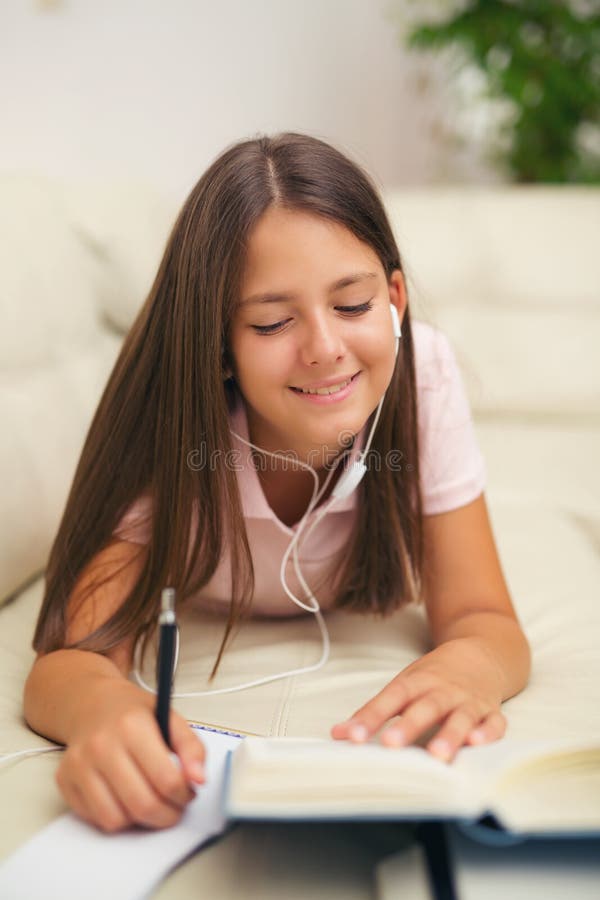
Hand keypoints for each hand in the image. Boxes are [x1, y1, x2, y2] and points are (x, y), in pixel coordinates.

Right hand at [56, 687, 205, 831]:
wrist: (92, 704)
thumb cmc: (133, 714)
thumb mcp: (169, 718)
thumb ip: (191, 747)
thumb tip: (199, 779)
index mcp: (131, 726)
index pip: (166, 779)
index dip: (184, 795)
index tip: (188, 793)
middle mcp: (101, 746)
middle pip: (143, 804)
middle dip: (167, 815)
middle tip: (174, 808)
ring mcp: (79, 765)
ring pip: (117, 819)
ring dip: (141, 821)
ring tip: (151, 802)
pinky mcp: (65, 781)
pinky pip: (96, 819)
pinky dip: (117, 818)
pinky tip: (126, 799)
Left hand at [331, 639, 506, 762]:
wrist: (481, 655)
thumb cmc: (435, 676)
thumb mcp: (403, 684)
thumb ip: (374, 711)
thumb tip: (338, 734)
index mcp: (418, 682)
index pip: (391, 697)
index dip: (371, 716)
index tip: (352, 736)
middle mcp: (442, 691)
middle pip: (425, 707)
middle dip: (408, 726)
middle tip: (391, 745)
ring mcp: (468, 701)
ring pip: (460, 717)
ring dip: (449, 735)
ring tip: (438, 755)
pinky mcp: (490, 712)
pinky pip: (493, 723)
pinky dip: (488, 733)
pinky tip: (478, 744)